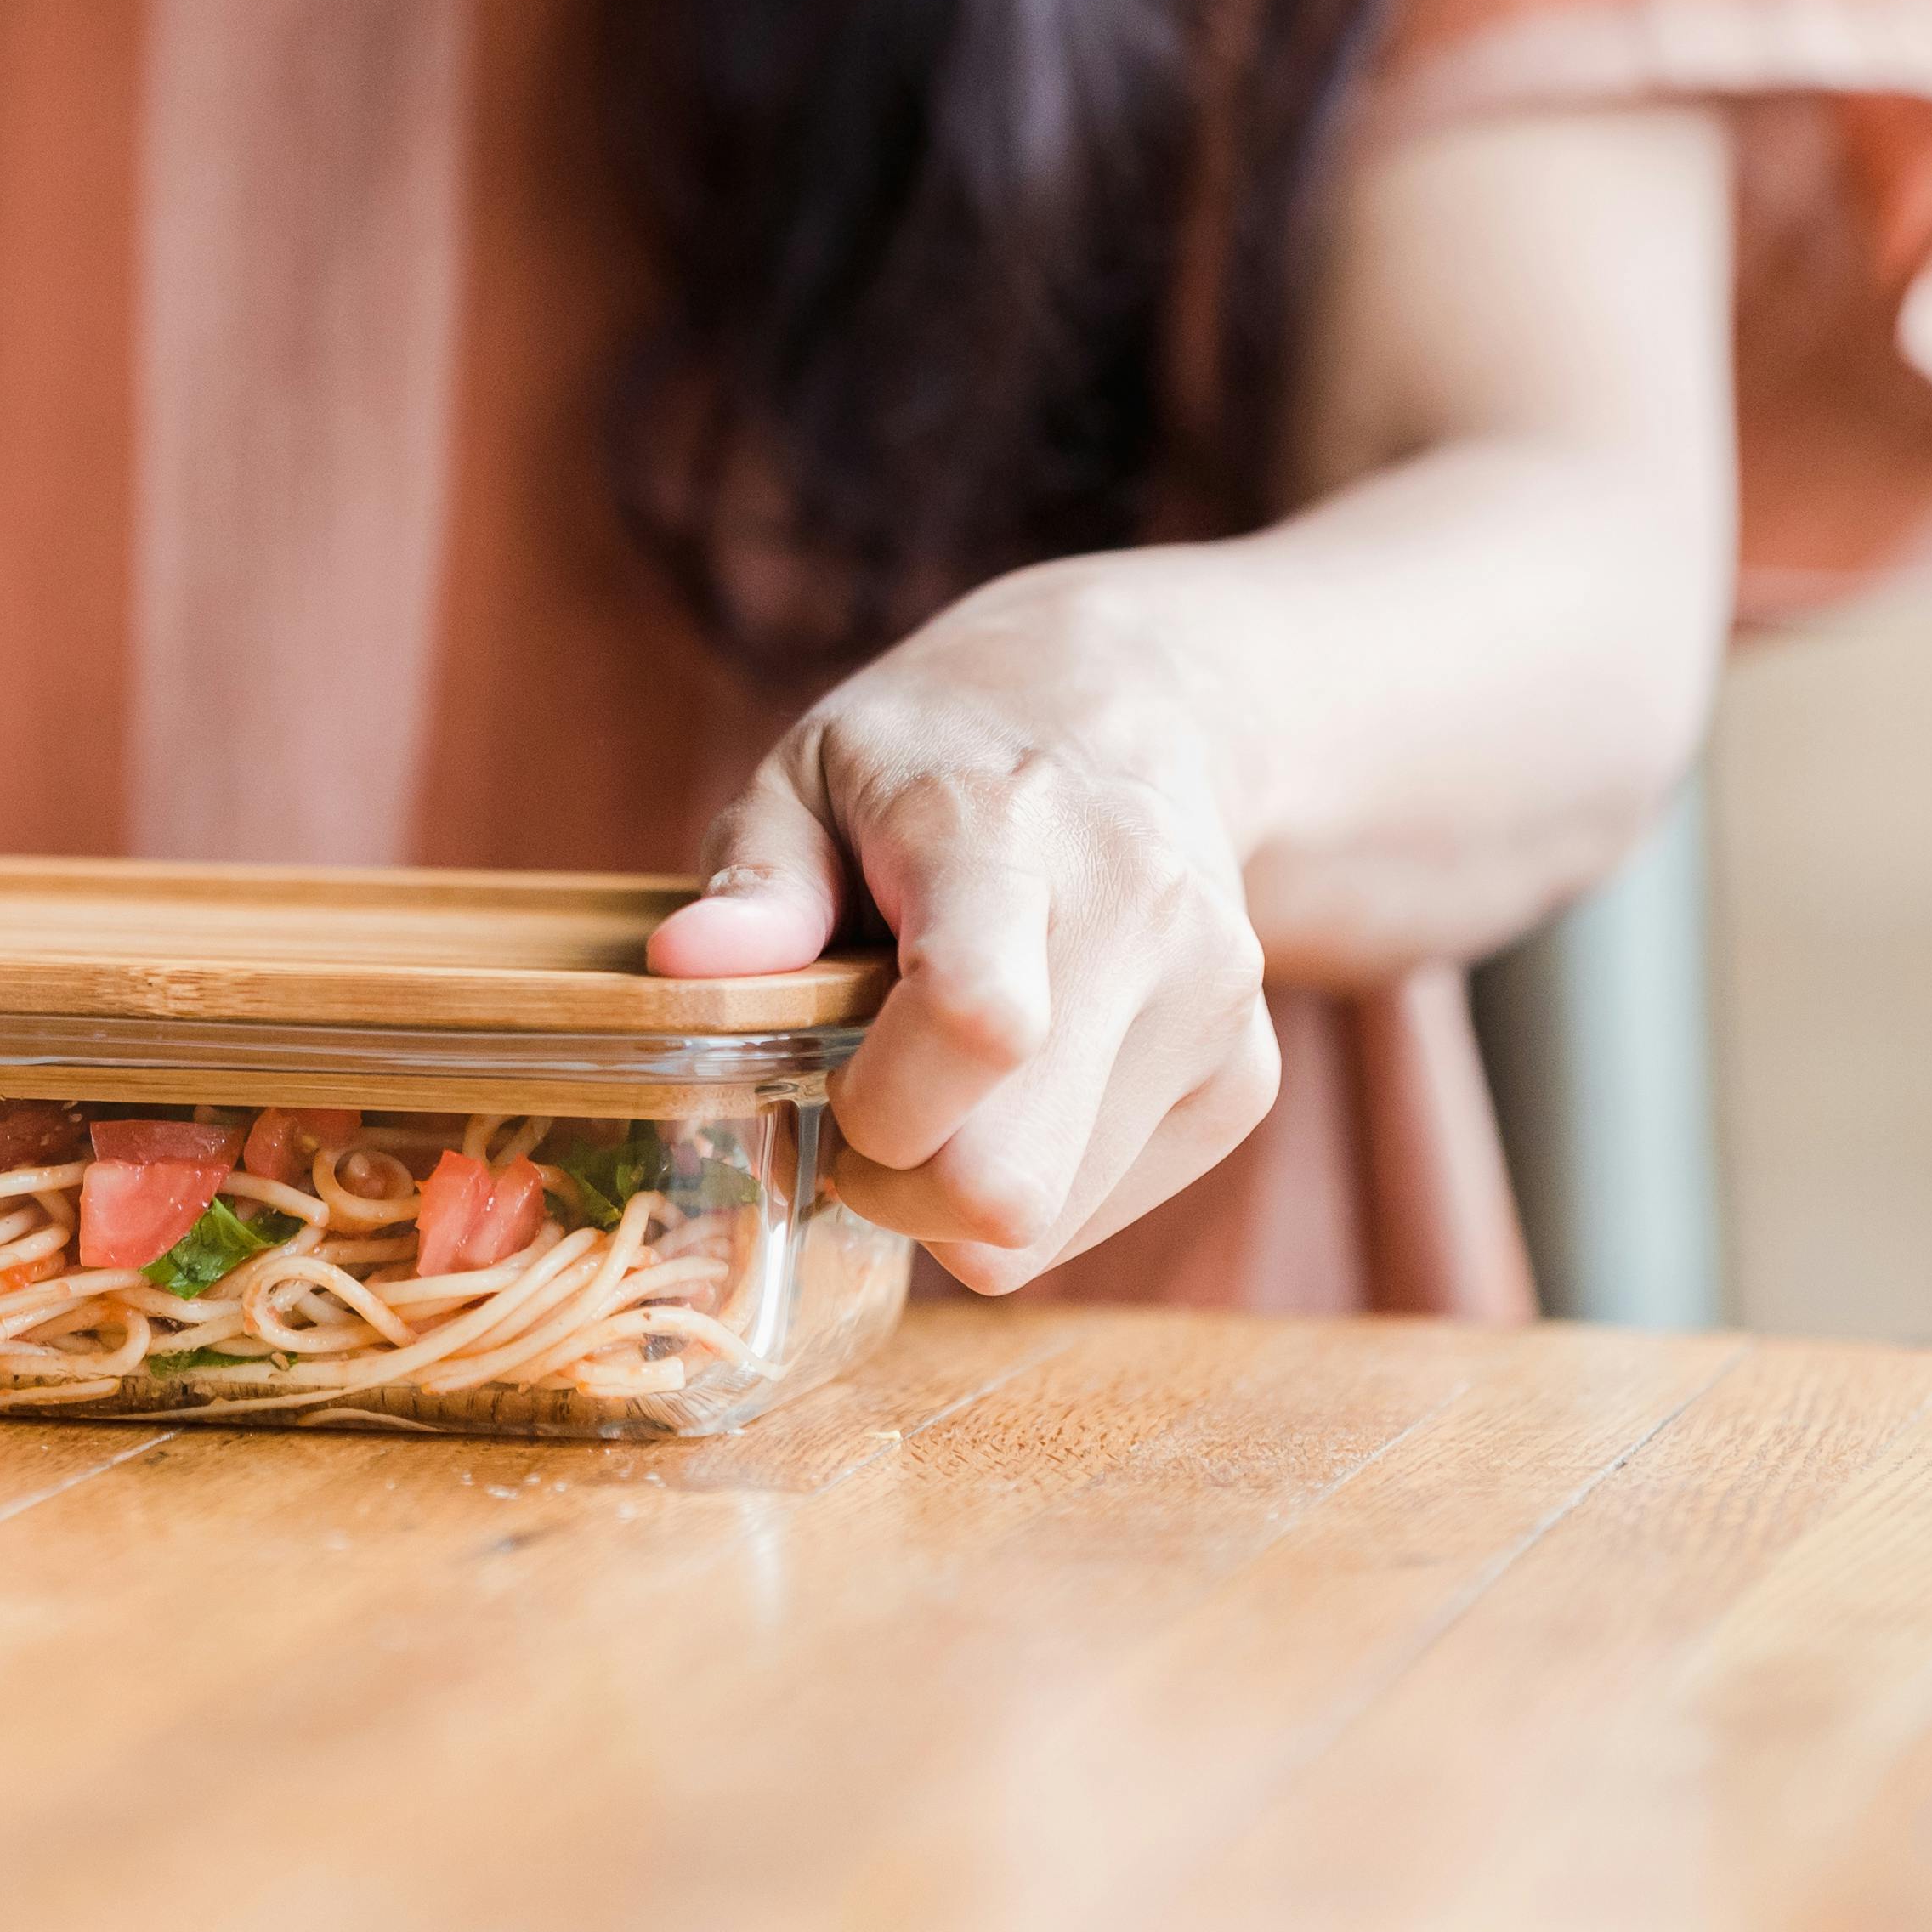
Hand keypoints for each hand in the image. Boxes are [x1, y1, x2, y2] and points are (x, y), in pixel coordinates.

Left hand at [646, 564, 1278, 1291]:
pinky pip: (1106, 1213)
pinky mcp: (1245, 1075)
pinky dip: (1038, 1181)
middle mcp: (1138, 915)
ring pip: (1052, 1224)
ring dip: (965, 1190)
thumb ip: (756, 879)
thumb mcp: (812, 770)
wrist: (1139, 708)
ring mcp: (1213, 1001)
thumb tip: (685, 967)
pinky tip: (1023, 1081)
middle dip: (902, 1192)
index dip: (880, 1110)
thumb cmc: (935, 752)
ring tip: (949, 1072)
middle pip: (1012, 1182)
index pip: (979, 1021)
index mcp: (1009, 830)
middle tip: (866, 1113)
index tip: (829, 1080)